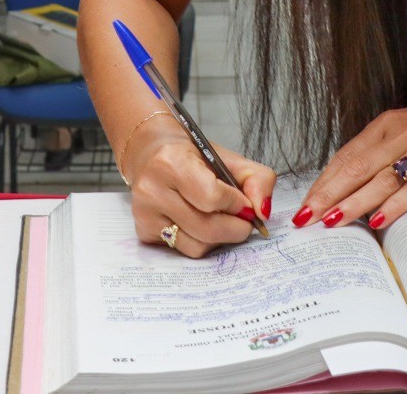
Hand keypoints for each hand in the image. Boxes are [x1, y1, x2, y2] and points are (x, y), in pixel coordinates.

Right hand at [123, 116, 275, 258]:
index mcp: (171, 162)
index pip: (212, 196)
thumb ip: (257, 179)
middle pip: (206, 227)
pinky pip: (184, 250)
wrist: (152, 155)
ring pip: (196, 246)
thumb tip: (263, 212)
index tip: (245, 204)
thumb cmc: (193, 157)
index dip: (237, 204)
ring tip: (223, 221)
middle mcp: (152, 189)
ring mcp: (144, 214)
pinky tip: (202, 225)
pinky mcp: (143, 232)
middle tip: (244, 222)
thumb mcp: (229, 158)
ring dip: (220, 239)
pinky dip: (201, 242)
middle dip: (235, 228)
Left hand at [295, 91, 406, 232]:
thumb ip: (381, 150)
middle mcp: (402, 133)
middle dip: (329, 195)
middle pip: (357, 168)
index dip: (324, 181)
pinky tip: (378, 220)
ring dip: (354, 202)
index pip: (347, 155)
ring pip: (381, 180)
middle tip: (306, 218)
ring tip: (332, 221)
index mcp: (388, 123)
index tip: (306, 203)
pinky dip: (394, 206)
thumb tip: (347, 181)